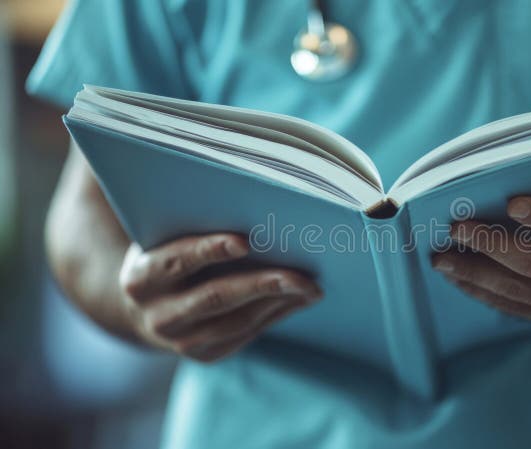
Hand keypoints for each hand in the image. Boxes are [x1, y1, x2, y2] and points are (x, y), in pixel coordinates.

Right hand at [118, 233, 321, 361]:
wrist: (142, 308)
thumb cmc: (165, 257)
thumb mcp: (166, 241)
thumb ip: (194, 229)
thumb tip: (258, 216)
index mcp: (141, 278)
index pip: (177, 261)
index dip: (209, 251)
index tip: (244, 242)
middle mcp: (158, 315)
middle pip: (216, 297)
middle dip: (263, 284)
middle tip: (302, 276)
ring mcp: (180, 341)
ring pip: (237, 321)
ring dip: (279, 303)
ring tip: (311, 287)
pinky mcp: (204, 355)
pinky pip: (246, 334)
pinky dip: (275, 315)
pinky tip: (299, 299)